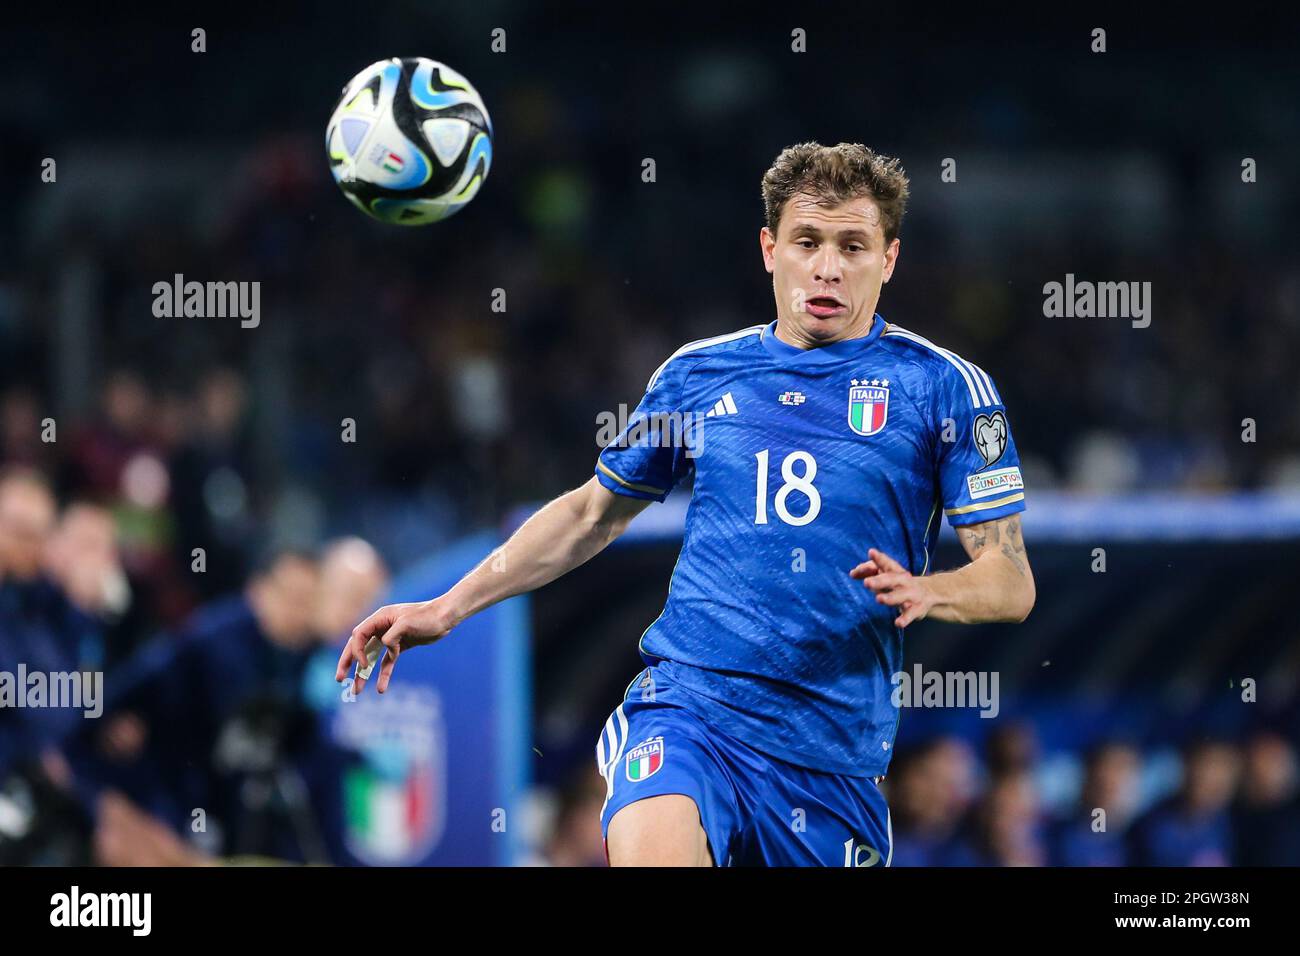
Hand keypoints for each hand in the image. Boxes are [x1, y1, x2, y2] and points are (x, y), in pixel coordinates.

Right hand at [335, 598, 457, 696]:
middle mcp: (381, 627)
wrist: (445, 617)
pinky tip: (381, 689)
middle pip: (359, 646)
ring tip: (356, 691)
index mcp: (380, 618)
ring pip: (371, 657)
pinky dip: (383, 674)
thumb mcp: (408, 623)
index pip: (359, 635)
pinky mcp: (399, 646)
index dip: (356, 651)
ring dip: (363, 674)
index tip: (364, 665)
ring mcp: (389, 637)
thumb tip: (384, 645)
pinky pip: (387, 662)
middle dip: (348, 663)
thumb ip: (393, 635)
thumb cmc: (427, 616)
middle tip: (339, 679)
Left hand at [849, 548, 933, 627]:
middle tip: (867, 583)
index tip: (871, 552)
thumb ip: (868, 572)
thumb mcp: (886, 575)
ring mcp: (911, 595)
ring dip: (890, 597)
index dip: (879, 558)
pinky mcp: (917, 609)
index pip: (887, 563)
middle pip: (892, 579)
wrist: (928, 593)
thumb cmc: (898, 583)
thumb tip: (852, 573)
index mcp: (896, 571)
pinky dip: (905, 618)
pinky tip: (898, 623)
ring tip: (879, 599)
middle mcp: (904, 581)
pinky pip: (910, 614)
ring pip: (901, 596)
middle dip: (880, 581)